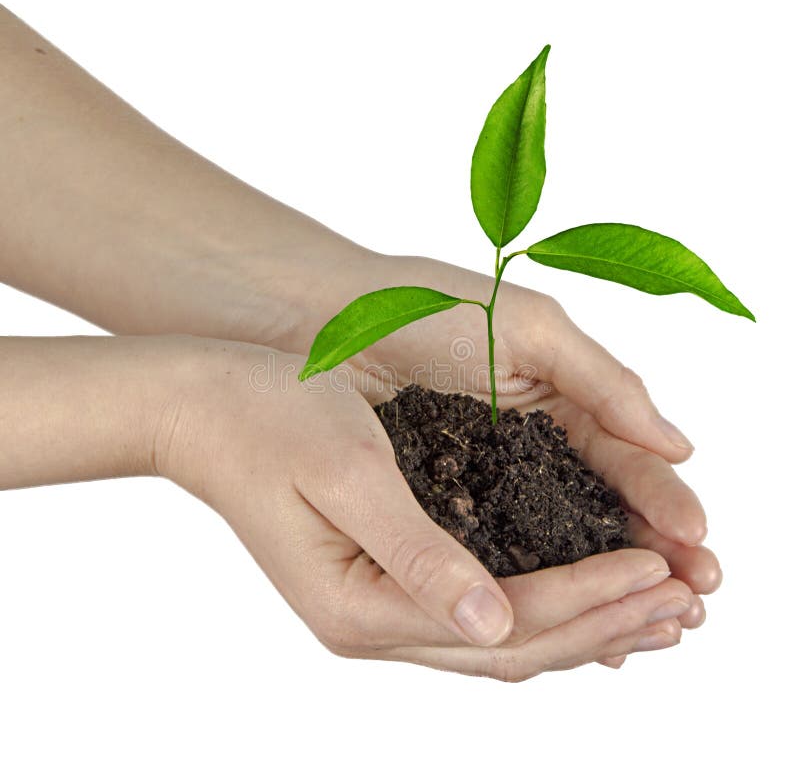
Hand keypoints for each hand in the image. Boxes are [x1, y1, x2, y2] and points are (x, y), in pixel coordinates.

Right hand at [155, 338, 698, 678]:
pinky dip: (539, 604)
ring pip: (500, 639)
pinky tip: (579, 592)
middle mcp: (370, 624)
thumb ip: (418, 553)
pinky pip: (478, 611)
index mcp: (358, 605)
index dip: (587, 597)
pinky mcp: (381, 578)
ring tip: (652, 608)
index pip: (503, 621)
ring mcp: (374, 607)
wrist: (207, 410)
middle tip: (683, 600)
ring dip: (580, 622)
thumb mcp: (347, 473)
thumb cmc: (269, 422)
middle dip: (602, 622)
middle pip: (511, 646)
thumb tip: (495, 621)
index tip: (657, 567)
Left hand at [333, 255, 721, 664]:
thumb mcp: (531, 330)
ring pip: (556, 542)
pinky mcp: (445, 505)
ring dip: (601, 583)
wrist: (337, 319)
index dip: (665, 504)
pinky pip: (495, 551)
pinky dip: (529, 585)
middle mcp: (536, 450)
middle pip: (604, 512)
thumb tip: (679, 446)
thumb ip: (603, 382)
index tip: (698, 548)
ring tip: (643, 629)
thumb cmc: (431, 306)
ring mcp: (492, 481)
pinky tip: (561, 623)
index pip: (628, 463)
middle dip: (651, 555)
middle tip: (694, 601)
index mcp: (566, 402)